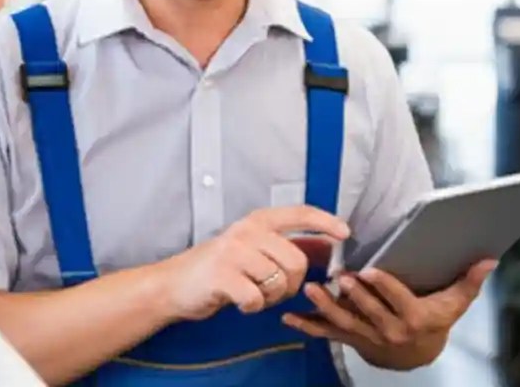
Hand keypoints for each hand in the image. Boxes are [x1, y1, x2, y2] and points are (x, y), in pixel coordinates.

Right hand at [159, 206, 349, 321]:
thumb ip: (286, 245)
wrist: (174, 284)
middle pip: (297, 261)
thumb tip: (327, 245)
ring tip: (253, 293)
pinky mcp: (223, 275)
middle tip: (274, 289)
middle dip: (292, 284)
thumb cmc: (219, 267)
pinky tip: (239, 300)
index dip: (325, 222)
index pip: (299, 213)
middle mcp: (247, 231)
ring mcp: (234, 251)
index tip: (345, 233)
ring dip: (271, 297)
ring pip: (279, 282)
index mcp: (258, 220)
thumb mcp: (253, 248)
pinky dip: (253, 307)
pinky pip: (257, 299)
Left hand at [282, 259, 497, 367]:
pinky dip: (307, 325)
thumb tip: (490, 259)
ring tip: (311, 289)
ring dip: (325, 306)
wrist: (417, 355)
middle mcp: (389, 331)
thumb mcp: (456, 303)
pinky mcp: (351, 338)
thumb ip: (470, 281)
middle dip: (352, 295)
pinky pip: (327, 332)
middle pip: (369, 311)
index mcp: (414, 319)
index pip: (398, 301)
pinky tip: (288, 316)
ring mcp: (367, 337)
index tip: (369, 271)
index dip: (384, 287)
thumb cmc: (437, 321)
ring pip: (344, 322)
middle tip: (338, 276)